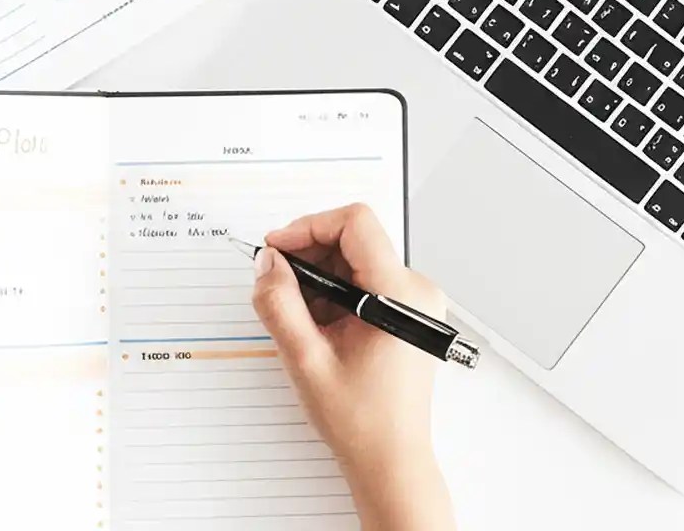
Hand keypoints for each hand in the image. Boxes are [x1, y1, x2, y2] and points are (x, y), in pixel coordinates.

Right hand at [252, 204, 454, 530]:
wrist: (390, 459)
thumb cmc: (360, 420)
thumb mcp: (305, 359)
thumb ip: (279, 303)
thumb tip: (267, 262)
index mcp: (400, 295)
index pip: (355, 223)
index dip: (308, 227)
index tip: (276, 250)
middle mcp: (416, 290)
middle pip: (353, 239)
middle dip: (308, 256)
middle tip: (276, 285)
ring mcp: (415, 301)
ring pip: (355, 260)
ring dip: (319, 278)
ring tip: (300, 319)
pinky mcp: (407, 312)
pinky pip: (364, 281)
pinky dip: (333, 293)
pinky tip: (318, 327)